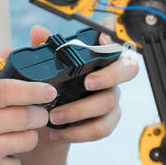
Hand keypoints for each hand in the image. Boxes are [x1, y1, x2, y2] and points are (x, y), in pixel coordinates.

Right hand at [0, 69, 54, 164]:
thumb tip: (9, 52)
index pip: (6, 90)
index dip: (33, 90)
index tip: (49, 90)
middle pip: (25, 116)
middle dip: (39, 114)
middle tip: (37, 114)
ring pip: (28, 140)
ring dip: (27, 137)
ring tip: (11, 136)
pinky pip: (18, 164)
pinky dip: (12, 161)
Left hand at [4, 22, 139, 144]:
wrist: (46, 123)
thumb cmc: (50, 88)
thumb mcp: (42, 69)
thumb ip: (40, 50)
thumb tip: (38, 31)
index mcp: (97, 56)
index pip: (115, 40)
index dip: (117, 36)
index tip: (103, 38)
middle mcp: (110, 74)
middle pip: (128, 70)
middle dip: (109, 76)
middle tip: (86, 83)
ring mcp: (112, 97)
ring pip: (109, 102)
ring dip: (79, 111)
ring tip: (55, 117)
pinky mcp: (108, 120)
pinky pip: (101, 127)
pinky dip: (78, 133)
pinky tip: (58, 133)